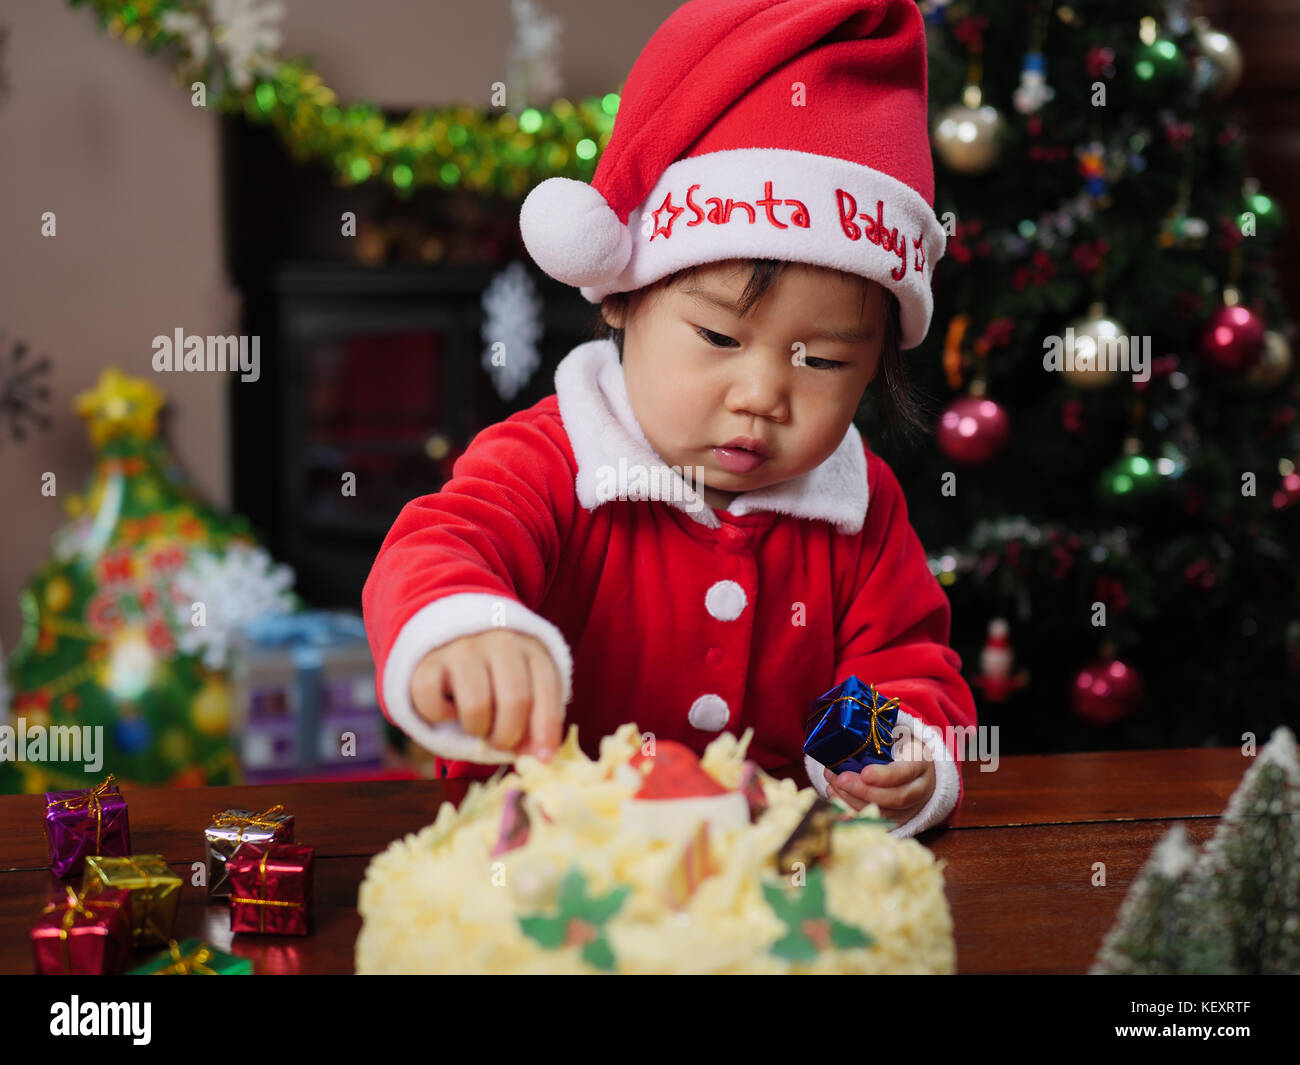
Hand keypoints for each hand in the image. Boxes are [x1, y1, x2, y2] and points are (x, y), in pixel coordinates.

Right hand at [410, 630, 563, 759]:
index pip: (547, 690)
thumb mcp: (524, 692)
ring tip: (476, 723)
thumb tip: (537, 758)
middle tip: (499, 741)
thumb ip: (534, 723)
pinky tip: (448, 707)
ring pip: (476, 705)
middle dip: (508, 735)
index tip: (543, 758)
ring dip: (476, 728)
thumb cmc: (496, 678)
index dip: (547, 729)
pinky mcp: (429, 662)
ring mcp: (463, 649)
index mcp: (532, 650)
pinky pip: (435, 704)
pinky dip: (440, 717)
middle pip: (515, 700)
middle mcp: (500, 643)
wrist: (452, 642)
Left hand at [823, 724, 933, 825]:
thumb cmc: (902, 748)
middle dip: (864, 791)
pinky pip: (876, 822)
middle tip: (840, 780)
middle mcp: (920, 789)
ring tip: (833, 785)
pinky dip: (853, 813)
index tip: (863, 773)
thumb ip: (883, 734)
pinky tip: (835, 799)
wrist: (920, 769)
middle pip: (896, 798)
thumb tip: (852, 727)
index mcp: (922, 763)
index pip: (906, 772)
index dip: (885, 776)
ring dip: (854, 801)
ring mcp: (911, 808)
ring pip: (885, 813)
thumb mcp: (900, 736)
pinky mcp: (899, 819)